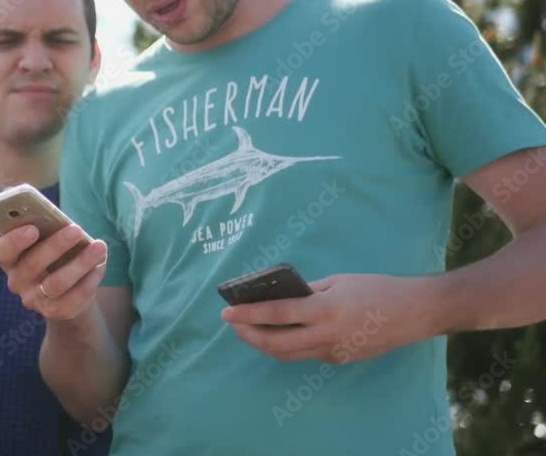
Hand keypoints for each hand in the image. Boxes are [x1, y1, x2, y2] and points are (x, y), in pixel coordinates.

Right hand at [0, 224, 107, 320]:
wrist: (66, 288)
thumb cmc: (54, 250)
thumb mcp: (46, 237)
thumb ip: (45, 225)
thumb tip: (56, 217)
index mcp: (9, 258)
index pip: (1, 251)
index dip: (15, 241)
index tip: (33, 228)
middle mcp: (17, 281)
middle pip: (32, 265)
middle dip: (56, 246)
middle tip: (76, 229)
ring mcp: (34, 299)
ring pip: (56, 284)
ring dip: (80, 263)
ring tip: (99, 246)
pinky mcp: (55, 311)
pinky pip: (74, 298)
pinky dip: (90, 279)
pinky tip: (101, 264)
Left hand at [220, 274, 439, 363]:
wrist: (414, 312)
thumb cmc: (375, 289)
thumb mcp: (338, 282)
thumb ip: (306, 292)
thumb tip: (277, 297)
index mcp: (326, 309)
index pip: (277, 314)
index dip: (248, 314)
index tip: (226, 311)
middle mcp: (327, 335)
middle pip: (275, 343)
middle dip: (248, 335)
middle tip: (232, 323)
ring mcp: (333, 351)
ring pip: (287, 354)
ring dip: (263, 343)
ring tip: (247, 329)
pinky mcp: (339, 359)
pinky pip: (305, 354)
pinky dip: (287, 344)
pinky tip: (278, 332)